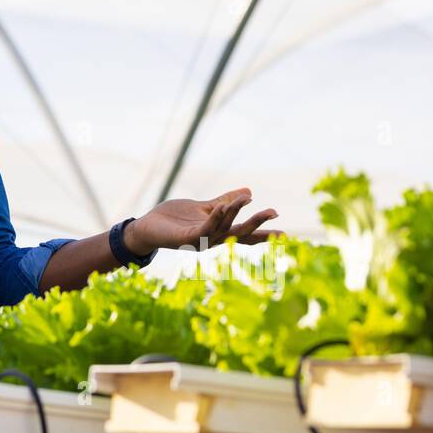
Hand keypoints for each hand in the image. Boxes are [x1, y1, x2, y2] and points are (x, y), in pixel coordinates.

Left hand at [125, 187, 281, 253]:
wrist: (147, 227)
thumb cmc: (174, 219)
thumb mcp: (204, 207)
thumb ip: (225, 200)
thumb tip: (249, 191)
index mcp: (218, 232)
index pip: (244, 234)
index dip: (263, 234)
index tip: (285, 234)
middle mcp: (212, 240)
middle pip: (240, 233)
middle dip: (257, 225)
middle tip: (274, 213)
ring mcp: (200, 241)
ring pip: (223, 228)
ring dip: (234, 213)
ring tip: (246, 200)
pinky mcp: (187, 239)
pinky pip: (204, 229)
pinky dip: (215, 218)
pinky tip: (222, 207)